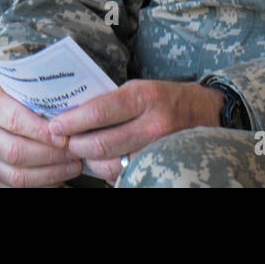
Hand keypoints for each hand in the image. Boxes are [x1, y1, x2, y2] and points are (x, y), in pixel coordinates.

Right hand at [0, 87, 83, 187]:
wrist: (15, 119)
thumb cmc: (30, 105)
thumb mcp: (33, 94)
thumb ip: (45, 102)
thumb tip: (71, 116)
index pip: (14, 120)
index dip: (41, 131)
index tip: (64, 136)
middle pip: (16, 151)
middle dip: (50, 155)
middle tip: (73, 151)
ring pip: (18, 175)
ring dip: (52, 173)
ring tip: (73, 164)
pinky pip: (19, 189)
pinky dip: (45, 184)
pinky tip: (60, 174)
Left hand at [48, 80, 224, 182]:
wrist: (209, 114)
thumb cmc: (168, 98)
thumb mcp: (142, 89)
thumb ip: (111, 101)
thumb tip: (73, 114)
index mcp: (144, 96)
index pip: (99, 112)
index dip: (71, 121)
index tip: (55, 126)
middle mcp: (153, 124)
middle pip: (101, 143)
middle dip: (75, 145)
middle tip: (63, 142)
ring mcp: (159, 148)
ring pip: (111, 164)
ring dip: (90, 161)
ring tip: (82, 151)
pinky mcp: (162, 165)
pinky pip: (125, 174)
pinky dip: (108, 170)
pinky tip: (102, 161)